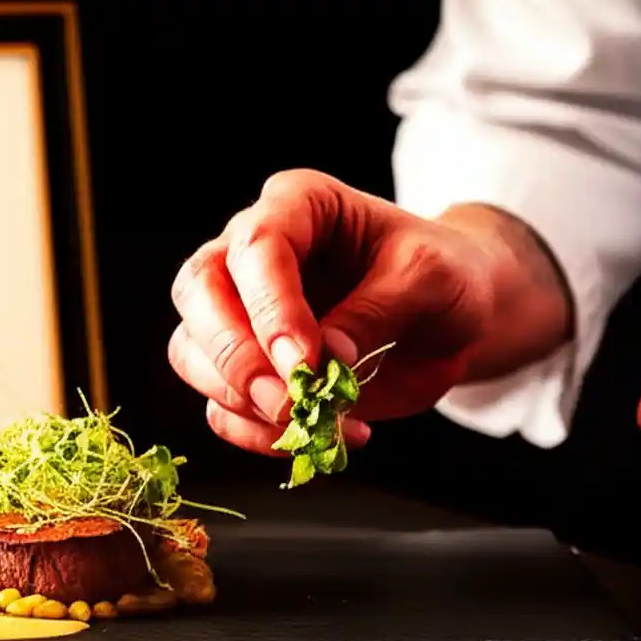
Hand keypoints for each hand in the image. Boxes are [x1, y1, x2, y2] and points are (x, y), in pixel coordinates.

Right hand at [168, 169, 512, 454]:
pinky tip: (316, 435)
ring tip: (310, 422)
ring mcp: (237, 310)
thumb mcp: (433, 279)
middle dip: (235, 355)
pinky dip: (256, 433)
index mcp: (296, 205)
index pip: (256, 246)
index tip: (306, 362)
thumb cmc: (443, 276)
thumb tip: (326, 358)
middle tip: (289, 400)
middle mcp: (248, 252)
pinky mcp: (244, 367)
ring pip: (191, 351)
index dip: (271, 308)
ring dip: (239, 399)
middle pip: (198, 291)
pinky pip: (219, 405)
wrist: (449, 319)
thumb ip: (379, 310)